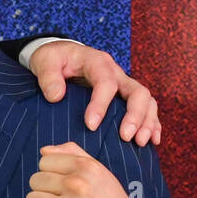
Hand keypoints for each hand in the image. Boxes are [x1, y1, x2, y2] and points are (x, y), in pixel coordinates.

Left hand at [26, 41, 160, 145]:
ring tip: (140, 142)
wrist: (60, 55)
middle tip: (125, 137)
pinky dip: (151, 123)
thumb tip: (56, 96)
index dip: (100, 104)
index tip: (91, 125)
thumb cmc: (53, 59)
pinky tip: (152, 140)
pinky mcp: (125, 96)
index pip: (105, 82)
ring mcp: (123, 84)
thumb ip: (48, 77)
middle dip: (135, 115)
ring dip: (147, 122)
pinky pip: (146, 108)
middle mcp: (116, 72)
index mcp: (97, 62)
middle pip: (137, 91)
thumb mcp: (45, 61)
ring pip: (146, 100)